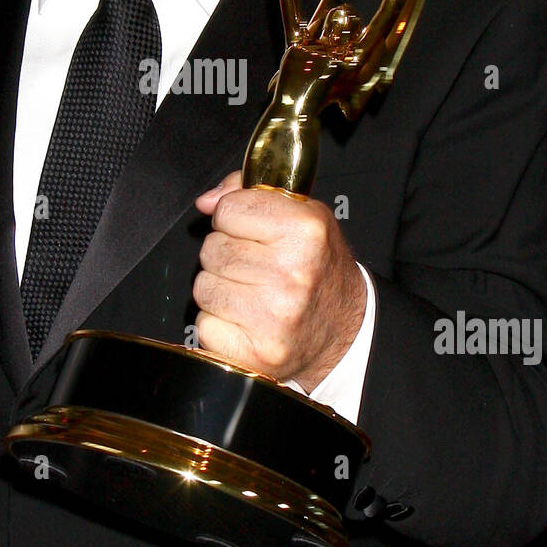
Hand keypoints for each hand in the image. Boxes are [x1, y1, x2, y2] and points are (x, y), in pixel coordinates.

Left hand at [193, 171, 366, 392]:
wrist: (343, 328)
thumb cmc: (318, 267)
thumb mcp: (302, 215)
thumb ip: (249, 194)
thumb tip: (206, 201)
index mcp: (305, 232)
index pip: (228, 209)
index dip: (234, 218)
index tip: (252, 230)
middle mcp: (291, 274)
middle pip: (212, 249)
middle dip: (226, 254)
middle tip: (255, 265)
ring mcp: (273, 317)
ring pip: (203, 286)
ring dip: (220, 288)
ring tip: (251, 292)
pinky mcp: (255, 352)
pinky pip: (204, 324)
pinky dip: (219, 322)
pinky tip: (247, 319)